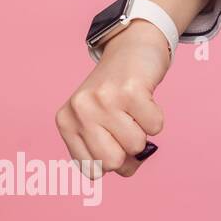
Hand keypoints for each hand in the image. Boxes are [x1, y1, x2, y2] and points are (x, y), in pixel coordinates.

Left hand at [54, 20, 171, 179]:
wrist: (131, 50)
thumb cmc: (114, 96)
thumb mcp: (96, 123)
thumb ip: (106, 152)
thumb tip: (127, 167)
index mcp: (66, 122)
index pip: (91, 170)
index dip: (111, 163)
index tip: (112, 141)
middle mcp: (79, 109)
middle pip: (113, 163)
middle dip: (128, 152)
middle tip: (125, 126)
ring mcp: (103, 98)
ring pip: (137, 146)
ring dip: (142, 131)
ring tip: (132, 109)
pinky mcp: (130, 90)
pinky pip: (155, 127)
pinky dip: (155, 117)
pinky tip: (143, 99)